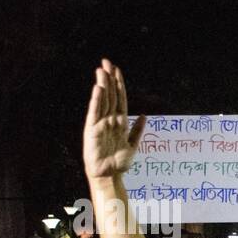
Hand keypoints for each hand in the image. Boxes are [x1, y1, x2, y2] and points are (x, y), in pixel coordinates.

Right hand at [83, 58, 146, 182]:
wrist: (109, 176)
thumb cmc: (119, 162)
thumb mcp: (133, 144)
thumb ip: (138, 130)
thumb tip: (144, 115)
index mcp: (119, 122)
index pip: (120, 98)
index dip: (119, 84)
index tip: (117, 69)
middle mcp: (109, 120)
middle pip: (110, 95)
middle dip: (109, 78)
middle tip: (107, 62)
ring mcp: (100, 123)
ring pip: (103, 100)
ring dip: (103, 85)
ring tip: (101, 70)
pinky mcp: (92, 130)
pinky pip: (95, 112)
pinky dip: (97, 101)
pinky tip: (98, 89)